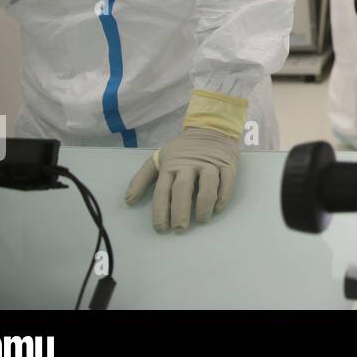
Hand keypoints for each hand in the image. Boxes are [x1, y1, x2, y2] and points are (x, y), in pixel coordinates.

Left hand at [125, 127, 240, 232]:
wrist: (210, 127)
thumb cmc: (182, 149)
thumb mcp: (158, 159)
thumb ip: (142, 179)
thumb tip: (129, 201)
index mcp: (170, 166)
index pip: (163, 191)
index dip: (161, 211)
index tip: (161, 228)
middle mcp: (189, 165)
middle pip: (183, 189)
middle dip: (180, 211)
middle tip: (179, 229)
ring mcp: (210, 164)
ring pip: (208, 184)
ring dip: (204, 205)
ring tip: (202, 220)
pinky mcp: (228, 163)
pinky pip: (227, 181)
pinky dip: (223, 195)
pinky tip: (217, 208)